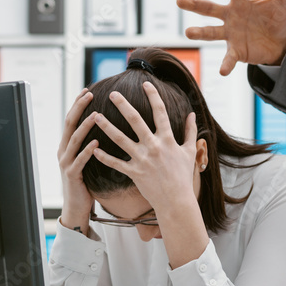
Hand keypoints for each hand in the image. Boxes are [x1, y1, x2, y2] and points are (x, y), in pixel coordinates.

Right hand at [57, 89, 98, 231]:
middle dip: (78, 108)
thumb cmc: (84, 181)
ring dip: (84, 126)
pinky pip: (80, 160)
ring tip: (95, 115)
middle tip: (88, 94)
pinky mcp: (72, 175)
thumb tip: (101, 125)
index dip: (77, 104)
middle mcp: (63, 151)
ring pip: (74, 140)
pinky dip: (88, 150)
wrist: (75, 207)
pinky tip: (97, 142)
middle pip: (69, 124)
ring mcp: (66, 163)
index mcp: (66, 145)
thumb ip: (88, 143)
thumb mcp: (84, 159)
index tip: (87, 90)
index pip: (71, 119)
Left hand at [90, 83, 199, 216]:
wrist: (176, 201)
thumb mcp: (189, 151)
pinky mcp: (133, 172)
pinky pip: (115, 163)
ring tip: (96, 116)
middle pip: (136, 120)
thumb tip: (192, 113)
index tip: (145, 83)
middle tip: (113, 94)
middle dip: (123, 105)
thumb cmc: (183, 176)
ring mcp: (142, 159)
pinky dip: (104, 156)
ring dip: (107, 127)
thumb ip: (190, 131)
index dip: (153, 96)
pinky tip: (93, 148)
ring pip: (120, 139)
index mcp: (167, 139)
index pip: (160, 112)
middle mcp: (153, 146)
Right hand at [176, 0, 285, 74]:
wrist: (280, 42)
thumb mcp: (285, 0)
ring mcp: (230, 33)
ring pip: (211, 32)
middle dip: (195, 4)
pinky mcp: (235, 50)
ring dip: (200, 32)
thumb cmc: (278, 16)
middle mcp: (231, 15)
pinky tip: (222, 71)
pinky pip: (229, 58)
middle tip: (180, 0)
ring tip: (188, 32)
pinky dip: (226, 64)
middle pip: (209, 8)